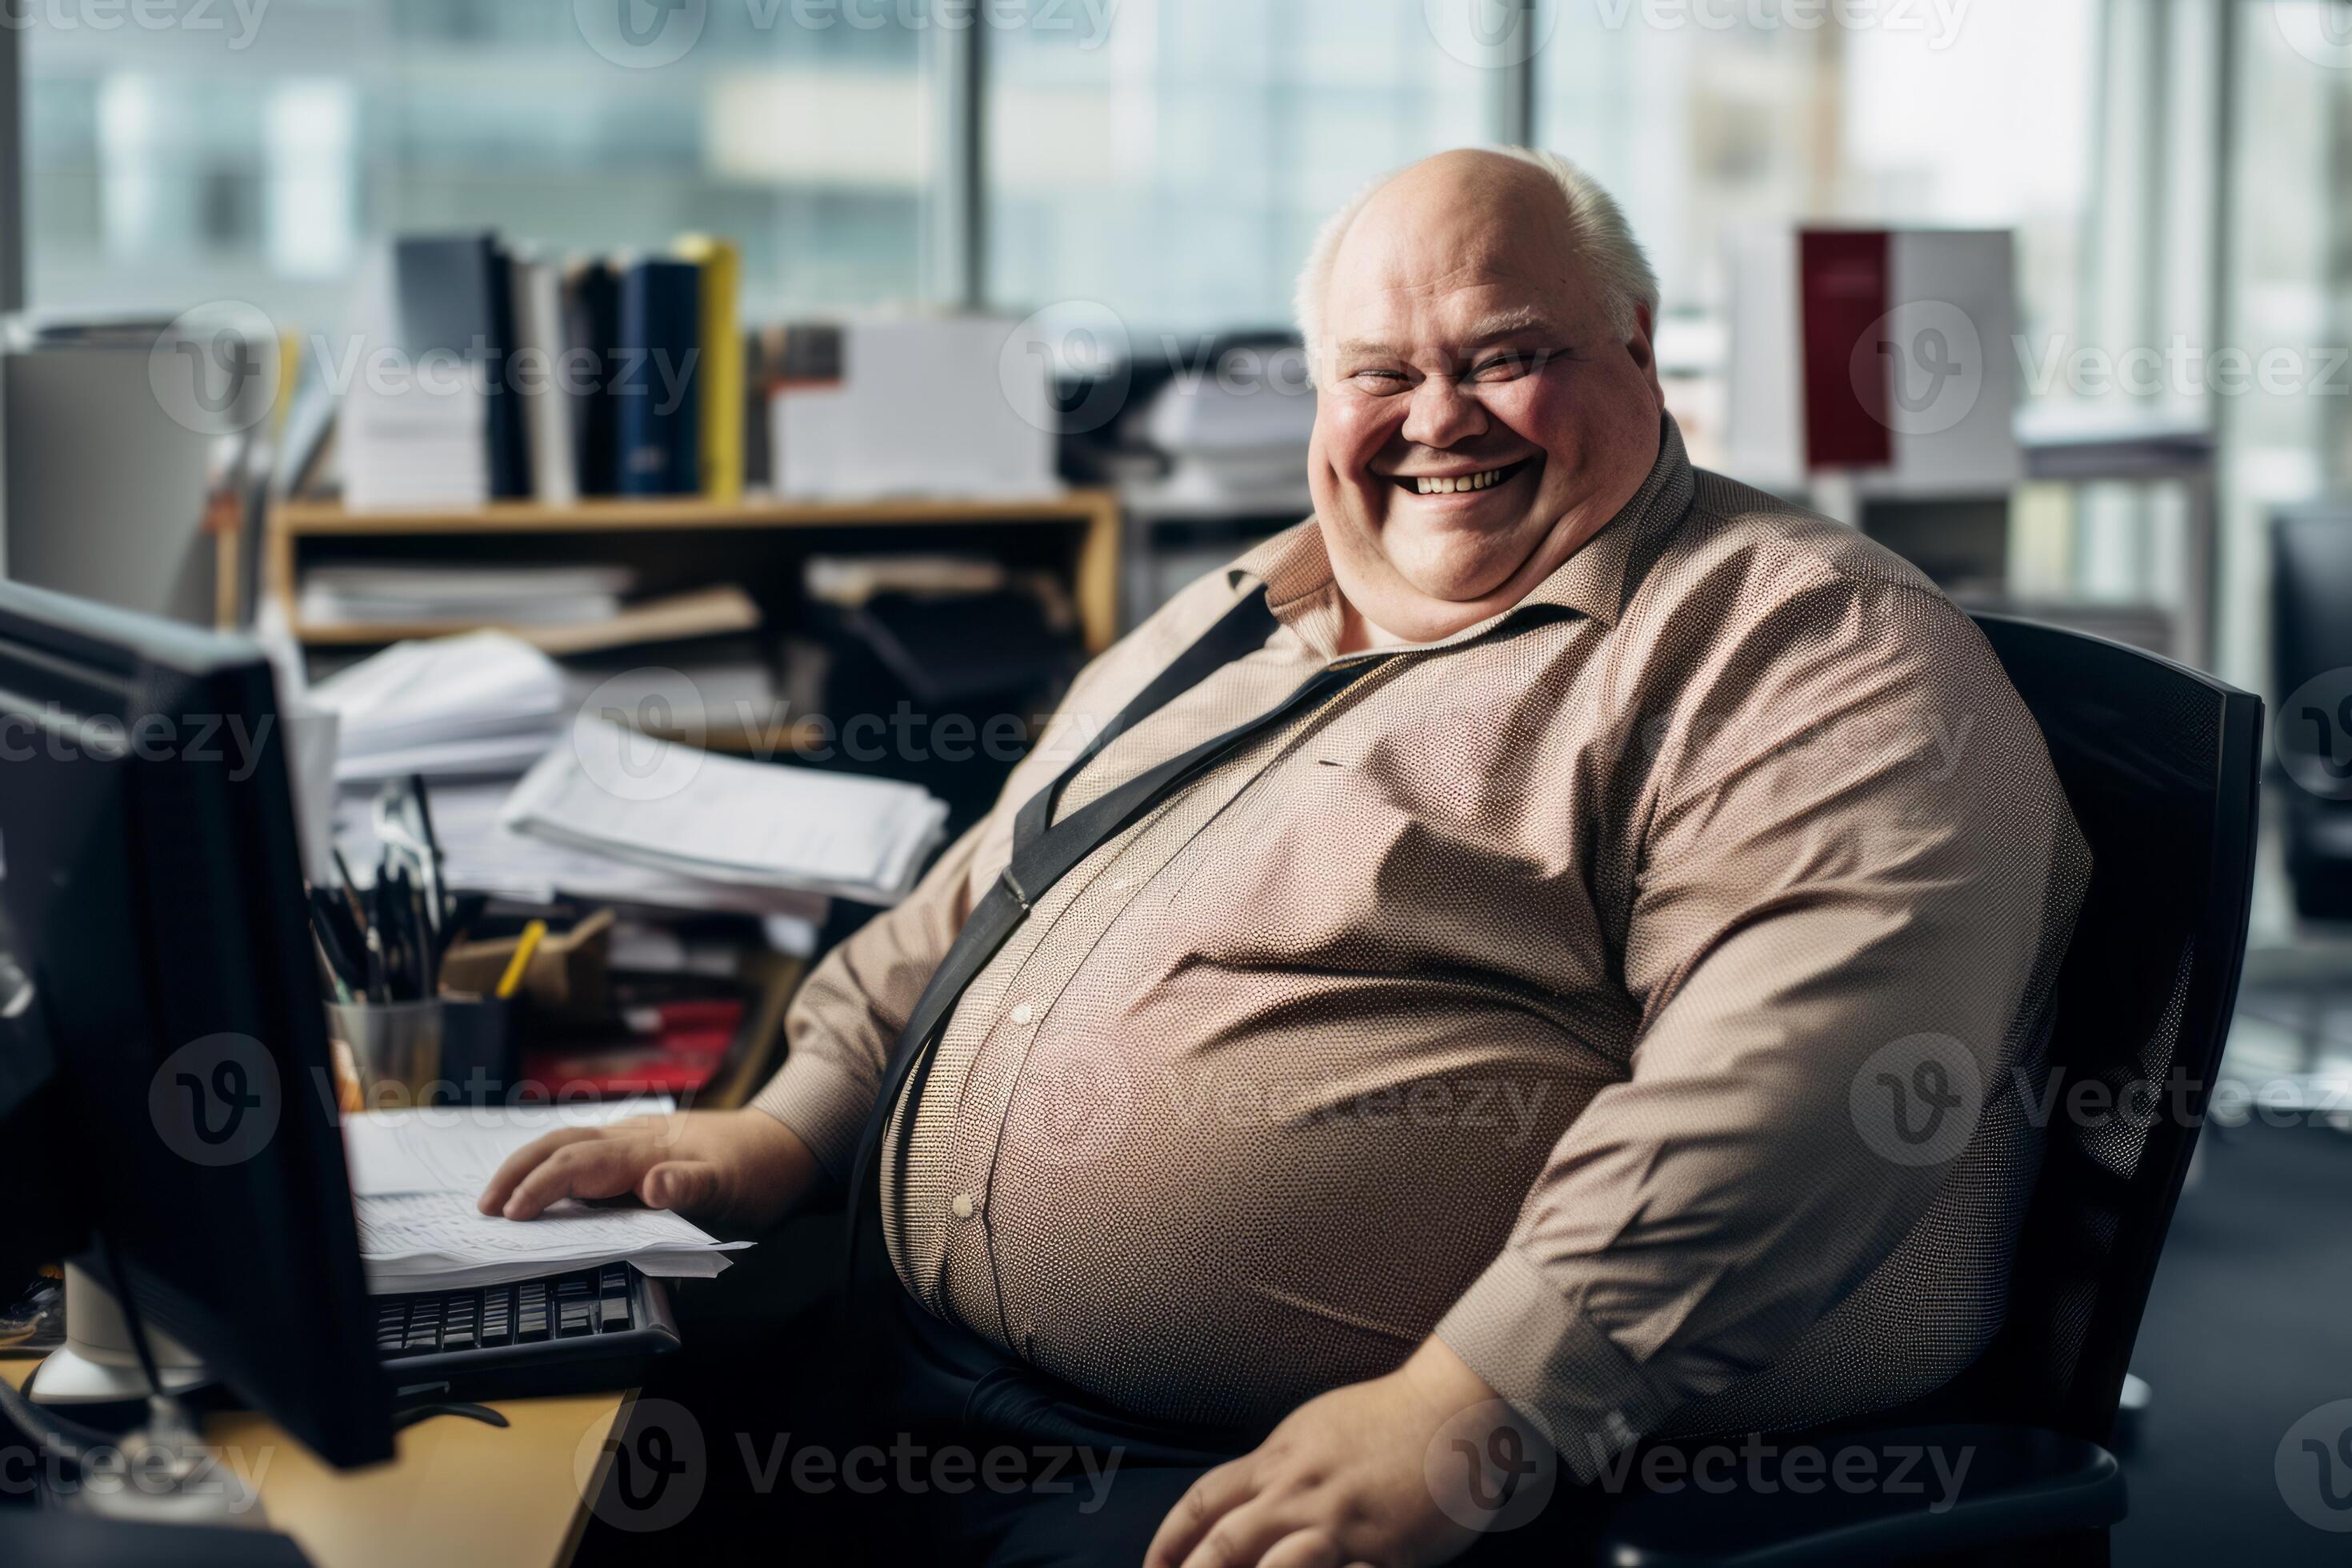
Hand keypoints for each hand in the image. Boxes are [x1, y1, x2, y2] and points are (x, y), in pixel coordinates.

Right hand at [477, 1108, 818, 1228]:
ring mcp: (636, 1138)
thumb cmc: (760, 1168)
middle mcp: (634, 1137)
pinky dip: (554, 1165)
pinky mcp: (641, 1146)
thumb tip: (653, 1187)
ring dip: (530, 1166)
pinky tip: (544, 1185)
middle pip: (560, 1144)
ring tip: (500, 1197)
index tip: (511, 1215)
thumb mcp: (734, 1184)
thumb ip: (693, 1186)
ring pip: (569, 1143)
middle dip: (517, 1171)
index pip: (578, 1164)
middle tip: (484, 1207)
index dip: (540, 1188)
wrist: (788, 1141)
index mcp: (647, 1148)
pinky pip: (587, 1151)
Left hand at [1144, 1339, 1505, 1567]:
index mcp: (1279, 1462)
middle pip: (1226, 1544)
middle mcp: (1299, 1492)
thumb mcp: (1313, 1432)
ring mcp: (1341, 1523)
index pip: (1205, 1503)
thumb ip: (1277, 1468)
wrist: (1451, 1405)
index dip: (1169, 1541)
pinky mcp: (1385, 1551)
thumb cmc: (1385, 1419)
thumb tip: (1239, 1499)